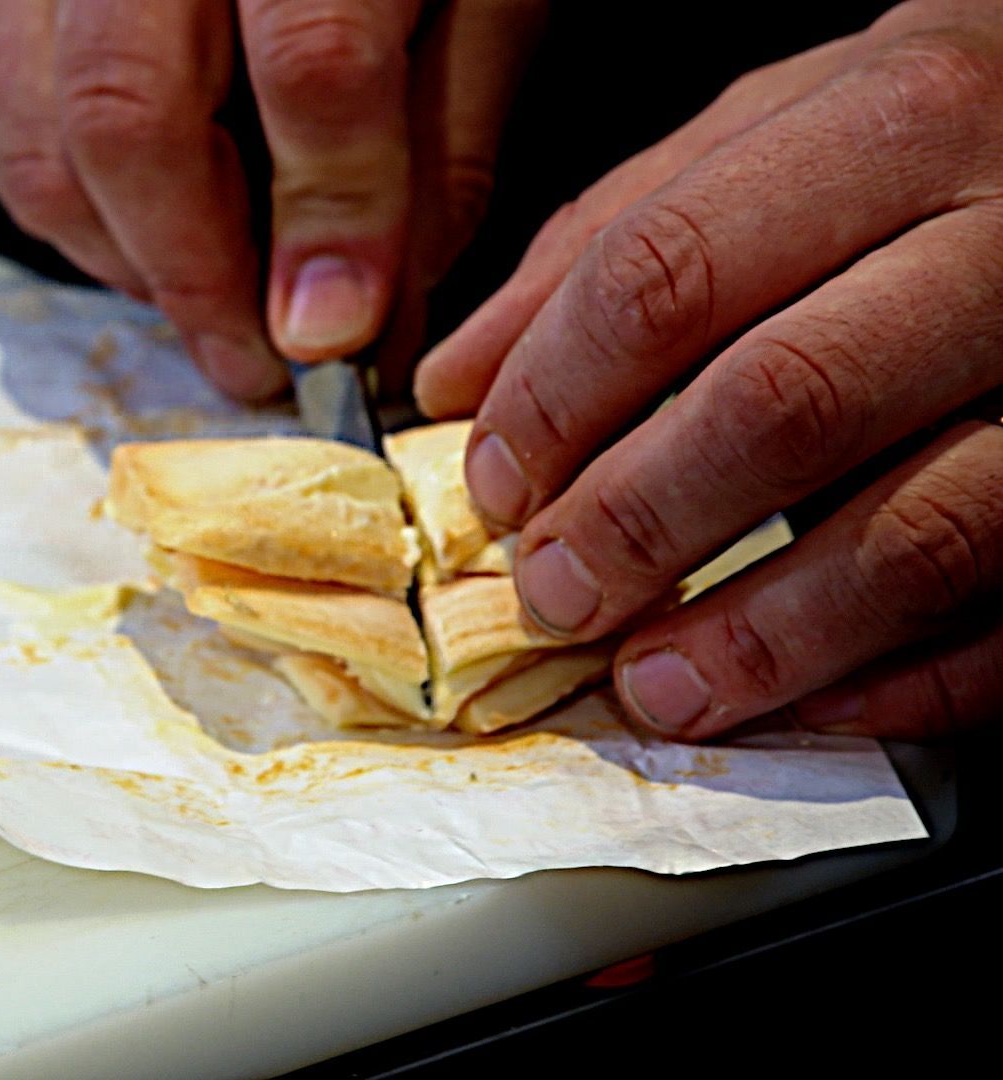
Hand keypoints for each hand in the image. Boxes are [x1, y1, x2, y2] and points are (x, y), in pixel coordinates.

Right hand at [0, 0, 545, 398]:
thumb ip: (437, 130)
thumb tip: (370, 297)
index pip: (311, 64)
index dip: (330, 220)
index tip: (338, 334)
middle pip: (127, 112)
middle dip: (192, 273)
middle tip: (252, 359)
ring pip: (33, 129)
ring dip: (116, 253)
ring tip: (197, 297)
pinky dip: (47, 196)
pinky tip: (124, 224)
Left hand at [414, 0, 1002, 740]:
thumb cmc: (940, 148)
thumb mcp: (779, 131)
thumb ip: (611, 240)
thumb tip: (457, 380)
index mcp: (895, 117)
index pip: (668, 273)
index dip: (555, 398)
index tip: (498, 485)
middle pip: (781, 405)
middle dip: (635, 523)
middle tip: (555, 595)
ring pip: (920, 533)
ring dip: (763, 638)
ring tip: (657, 686)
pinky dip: (910, 682)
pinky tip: (812, 704)